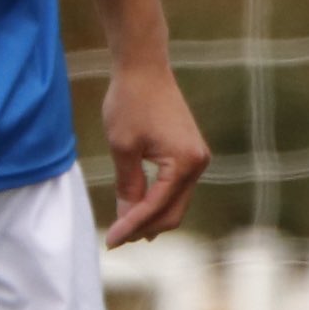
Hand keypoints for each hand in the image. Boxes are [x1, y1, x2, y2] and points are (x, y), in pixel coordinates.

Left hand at [96, 61, 211, 247]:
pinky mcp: (190, 153)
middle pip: (173, 212)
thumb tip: (128, 220)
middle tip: (116, 239)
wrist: (144, 67)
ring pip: (176, 202)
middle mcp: (198, 163)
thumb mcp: (122, 148)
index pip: (156, 207)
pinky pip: (175, 188)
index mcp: (185, 162)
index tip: (110, 241)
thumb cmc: (130, 102)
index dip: (131, 226)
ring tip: (124, 230)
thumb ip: (128, 186)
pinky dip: (157, 200)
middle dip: (144, 228)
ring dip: (151, 217)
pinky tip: (138, 209)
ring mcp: (197, 158)